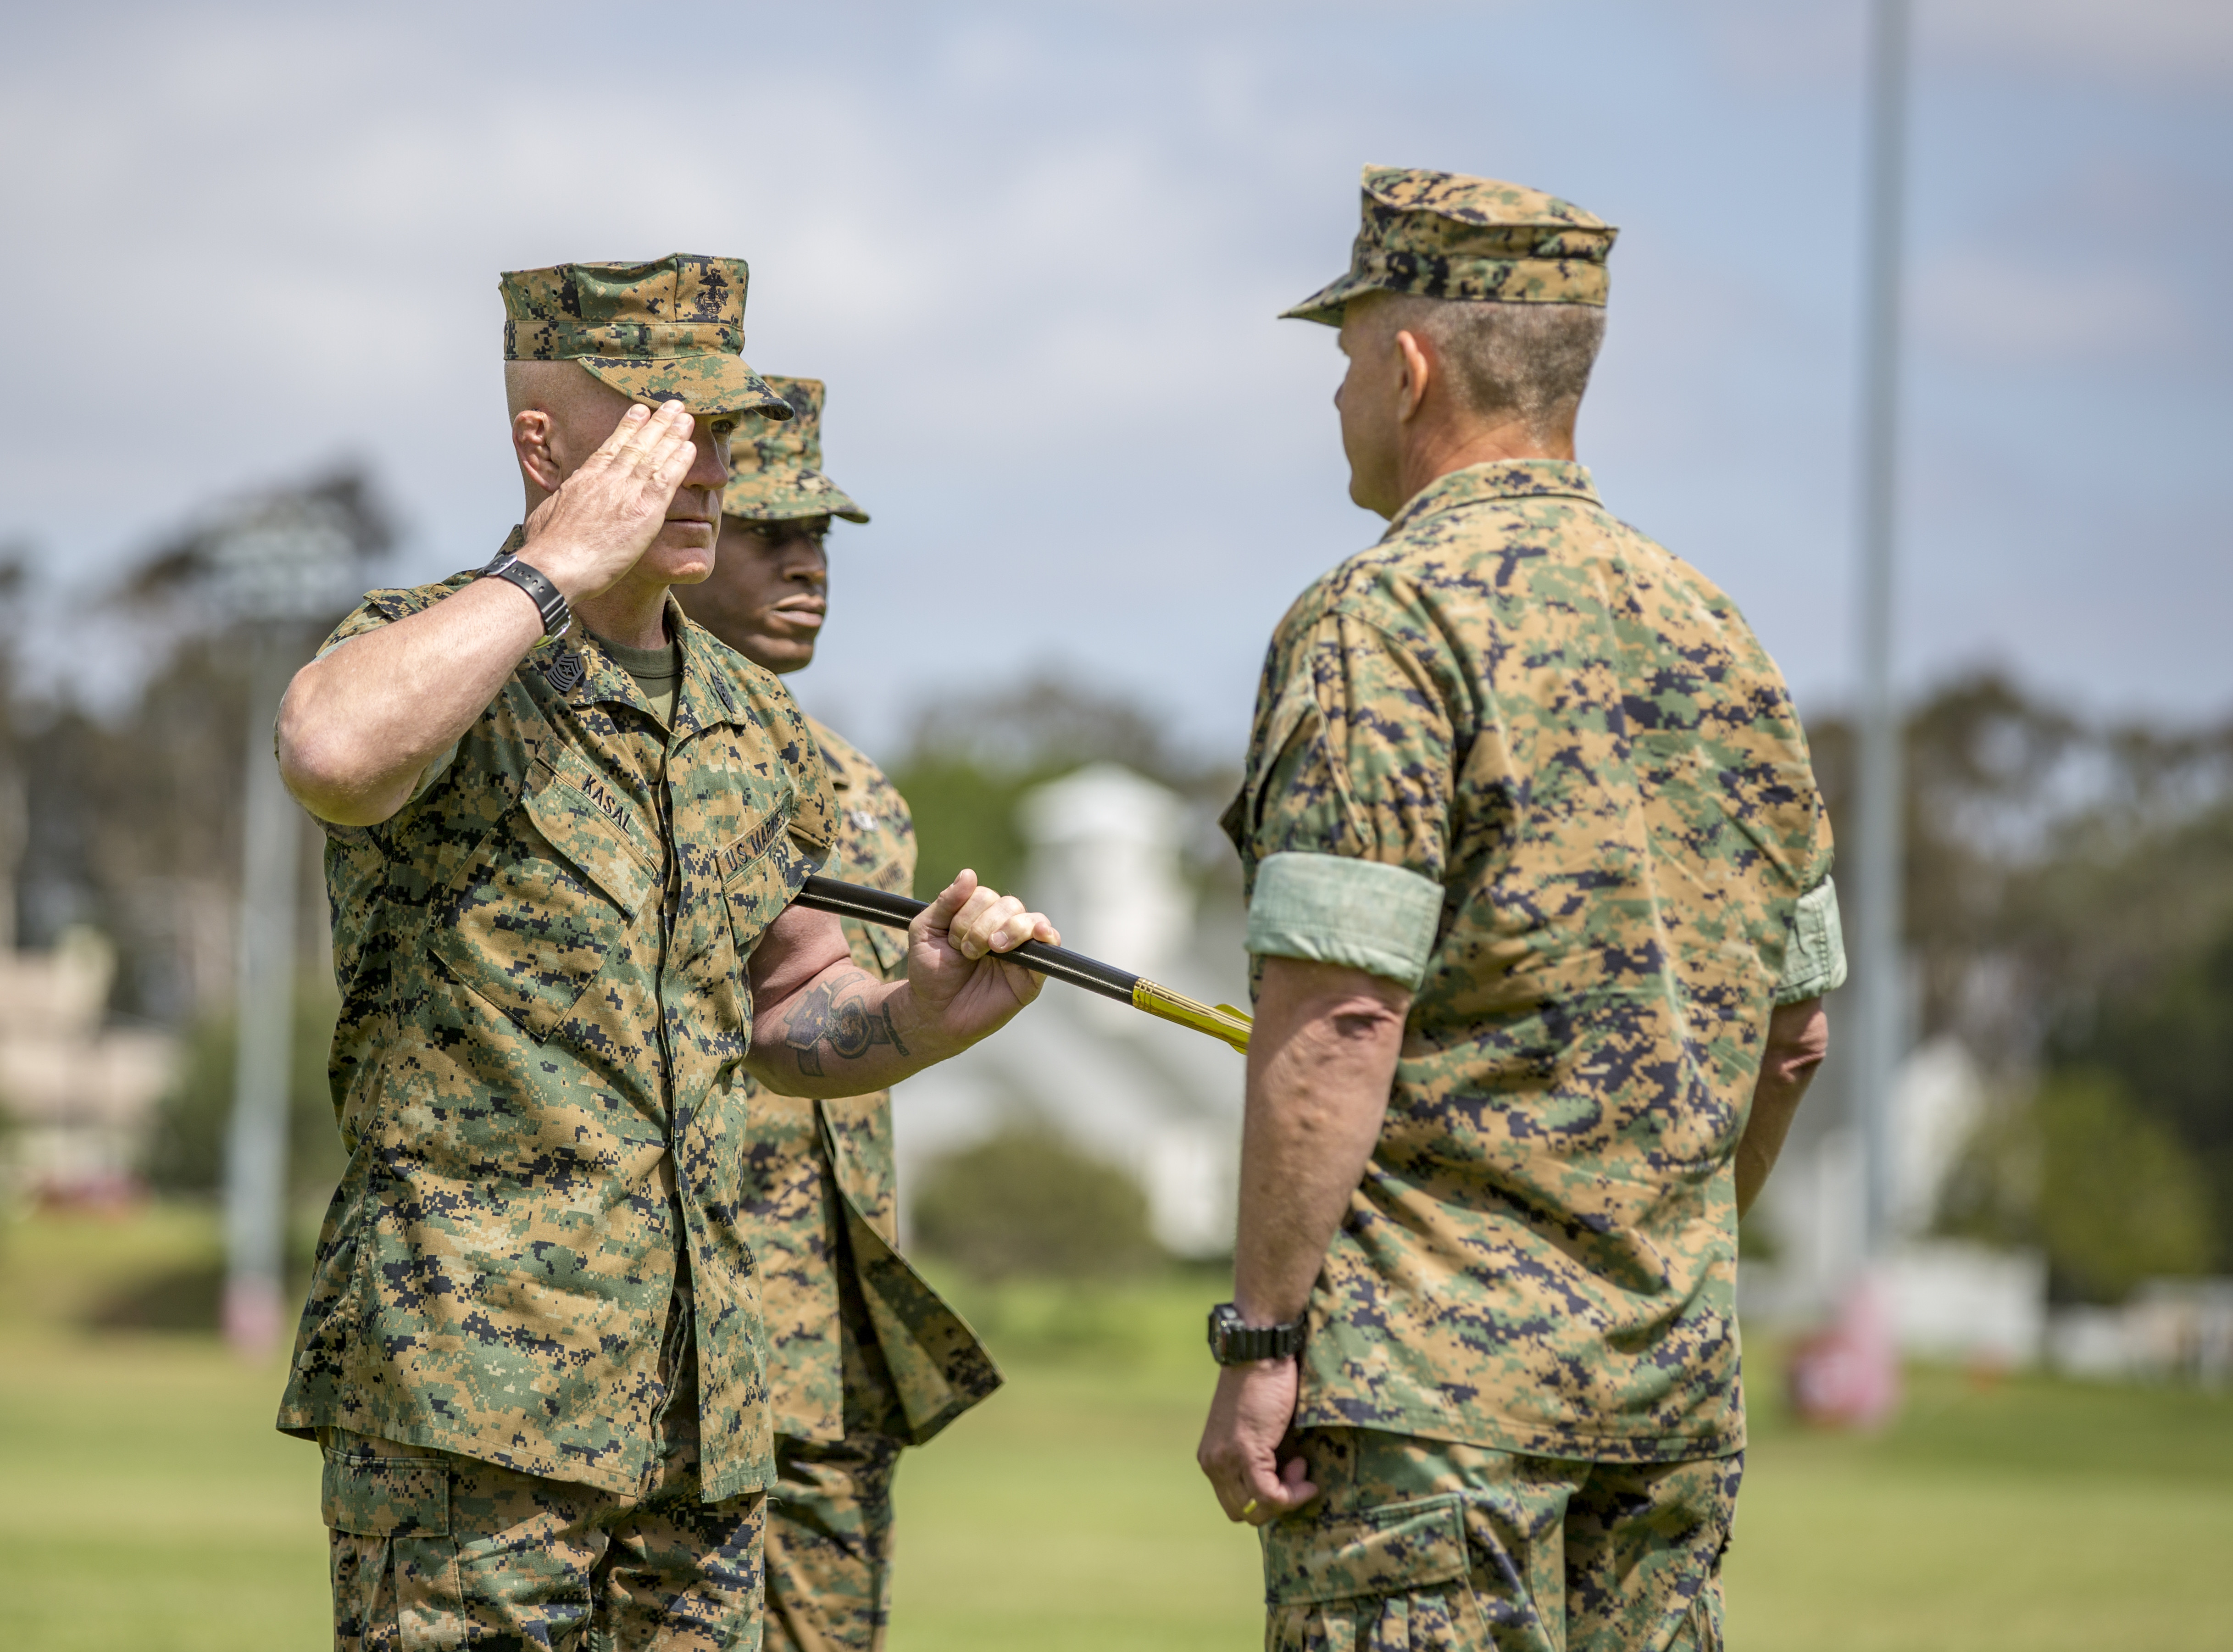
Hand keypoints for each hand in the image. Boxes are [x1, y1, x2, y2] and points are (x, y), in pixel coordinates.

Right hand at [521, 399, 699, 601]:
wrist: (555, 565)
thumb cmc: (545, 549)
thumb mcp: (545, 516)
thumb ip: (559, 507)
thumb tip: (556, 508)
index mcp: (583, 479)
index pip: (610, 447)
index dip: (628, 428)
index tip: (640, 412)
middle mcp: (606, 479)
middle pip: (636, 444)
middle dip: (656, 423)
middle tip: (673, 405)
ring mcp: (626, 492)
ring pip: (653, 455)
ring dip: (672, 433)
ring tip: (686, 416)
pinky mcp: (644, 511)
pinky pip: (666, 480)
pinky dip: (679, 461)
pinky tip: (690, 447)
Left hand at [895, 870, 1056, 1054]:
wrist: (935, 1013)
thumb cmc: (930, 972)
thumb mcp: (926, 931)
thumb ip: (946, 902)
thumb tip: (968, 873)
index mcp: (979, 915)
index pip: (985, 895)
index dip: (967, 913)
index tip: (952, 939)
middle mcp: (1002, 927)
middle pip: (1009, 905)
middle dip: (983, 925)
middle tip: (966, 951)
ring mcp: (1020, 950)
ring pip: (1031, 920)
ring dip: (1010, 929)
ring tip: (992, 949)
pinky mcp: (1032, 974)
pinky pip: (1050, 948)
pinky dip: (1048, 936)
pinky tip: (1040, 933)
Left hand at [1198, 1358, 1316, 1525]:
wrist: (1260, 1351)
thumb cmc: (1263, 1383)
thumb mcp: (1252, 1428)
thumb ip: (1256, 1457)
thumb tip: (1280, 1483)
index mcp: (1212, 1457)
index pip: (1235, 1504)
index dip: (1265, 1500)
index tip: (1288, 1474)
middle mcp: (1213, 1463)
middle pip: (1243, 1512)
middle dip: (1275, 1503)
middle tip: (1296, 1471)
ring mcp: (1227, 1459)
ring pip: (1256, 1509)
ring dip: (1287, 1497)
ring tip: (1301, 1466)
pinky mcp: (1246, 1453)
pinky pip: (1269, 1495)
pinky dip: (1292, 1494)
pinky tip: (1305, 1475)